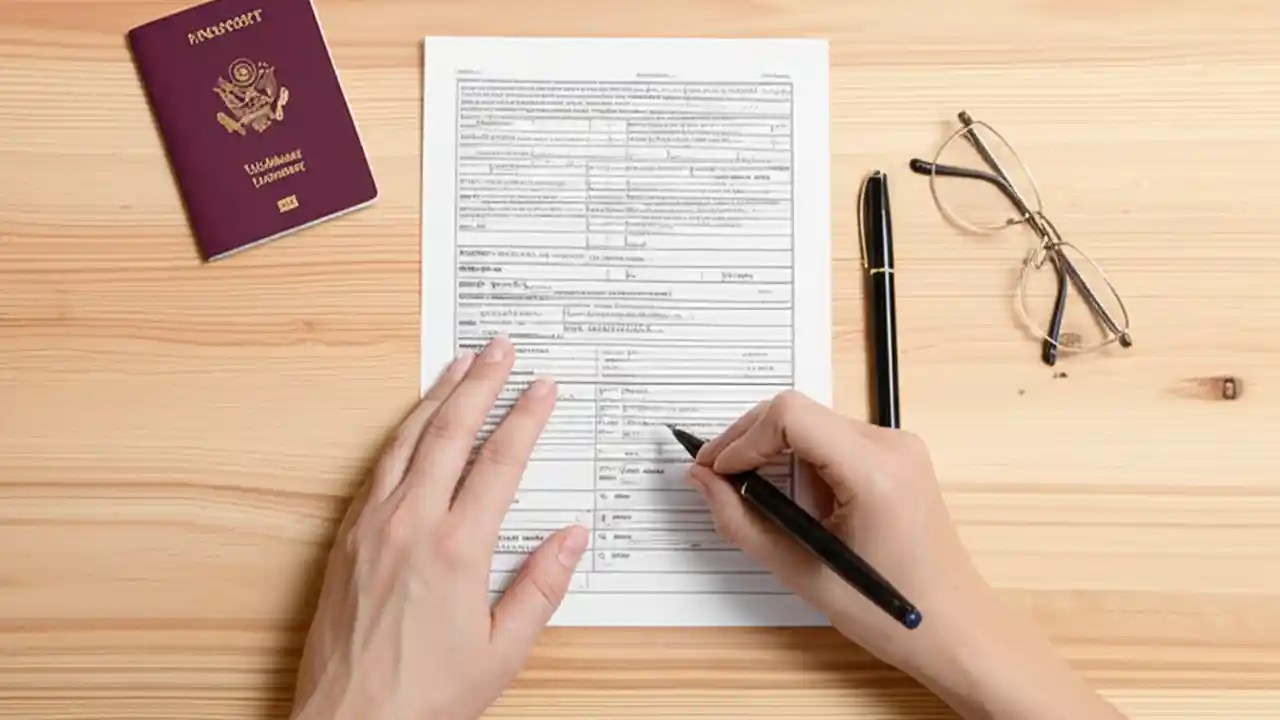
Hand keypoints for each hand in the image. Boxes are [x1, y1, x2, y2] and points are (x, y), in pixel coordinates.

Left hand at [291, 337, 587, 719]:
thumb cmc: (422, 697)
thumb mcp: (502, 651)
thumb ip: (540, 587)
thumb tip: (571, 537)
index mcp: (455, 549)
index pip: (500, 462)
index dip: (525, 417)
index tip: (541, 388)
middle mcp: (409, 525)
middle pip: (450, 434)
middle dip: (479, 384)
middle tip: (499, 348)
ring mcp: (370, 527)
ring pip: (406, 442)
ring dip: (435, 398)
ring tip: (457, 367)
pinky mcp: (344, 540)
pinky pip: (376, 469)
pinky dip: (400, 435)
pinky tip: (411, 426)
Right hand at [692, 391, 1123, 719]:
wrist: (957, 631)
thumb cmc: (891, 612)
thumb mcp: (801, 571)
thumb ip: (742, 521)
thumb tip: (704, 481)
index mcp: (874, 471)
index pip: (789, 415)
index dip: (741, 439)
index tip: (715, 472)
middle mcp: (891, 446)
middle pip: (797, 412)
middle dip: (750, 443)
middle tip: (718, 482)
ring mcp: (899, 449)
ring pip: (812, 425)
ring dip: (776, 455)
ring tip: (764, 504)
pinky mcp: (898, 459)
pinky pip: (833, 441)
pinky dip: (802, 463)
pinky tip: (800, 506)